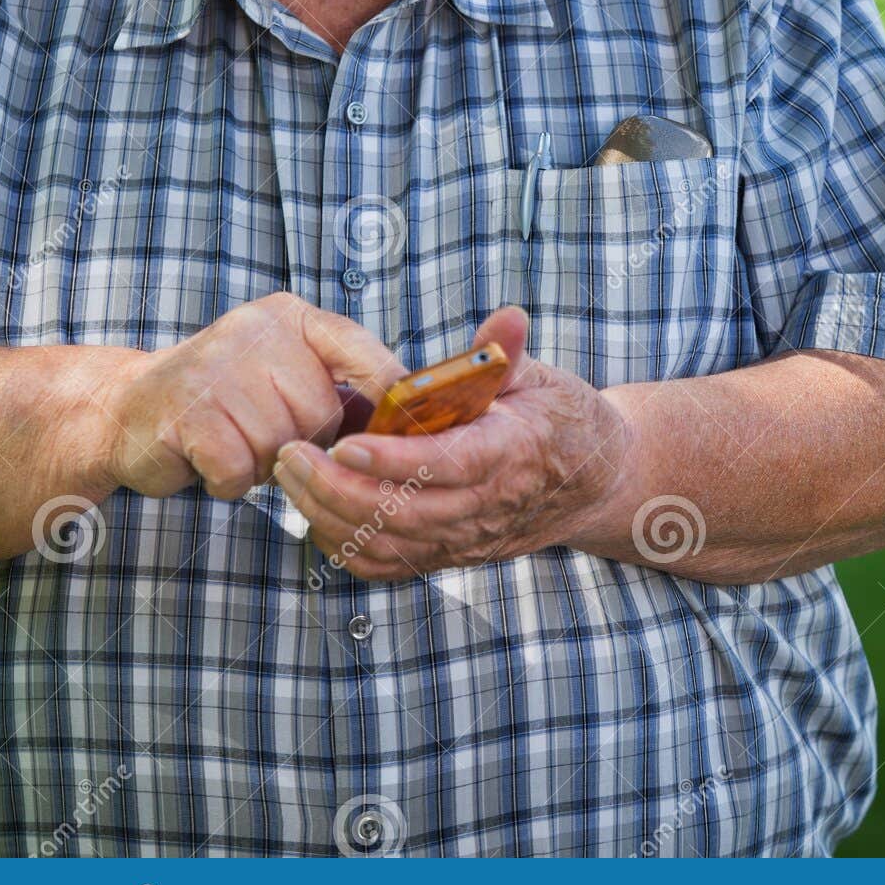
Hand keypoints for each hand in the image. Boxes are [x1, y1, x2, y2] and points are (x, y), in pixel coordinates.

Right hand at [104, 293, 405, 499]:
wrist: (128, 409)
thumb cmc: (225, 401)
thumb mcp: (284, 375)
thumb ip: (339, 387)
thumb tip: (411, 422)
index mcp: (290, 316)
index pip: (359, 349)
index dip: (390, 392)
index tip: (412, 429)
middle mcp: (256, 330)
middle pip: (324, 412)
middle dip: (304, 443)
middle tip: (264, 435)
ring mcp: (219, 366)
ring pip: (284, 446)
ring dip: (263, 464)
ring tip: (233, 442)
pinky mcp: (188, 411)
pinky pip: (241, 469)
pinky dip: (229, 480)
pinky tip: (208, 458)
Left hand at [273, 306, 634, 579]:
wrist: (593, 482)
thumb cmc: (560, 419)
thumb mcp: (540, 377)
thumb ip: (507, 353)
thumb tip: (507, 319)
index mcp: (511, 455)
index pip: (448, 466)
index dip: (395, 461)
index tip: (346, 443)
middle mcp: (487, 507)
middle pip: (404, 514)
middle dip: (337, 489)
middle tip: (290, 456)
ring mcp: (468, 539)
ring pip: (389, 544)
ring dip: (330, 516)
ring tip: (290, 476)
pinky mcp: (452, 555)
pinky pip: (391, 565)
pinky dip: (347, 546)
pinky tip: (315, 512)